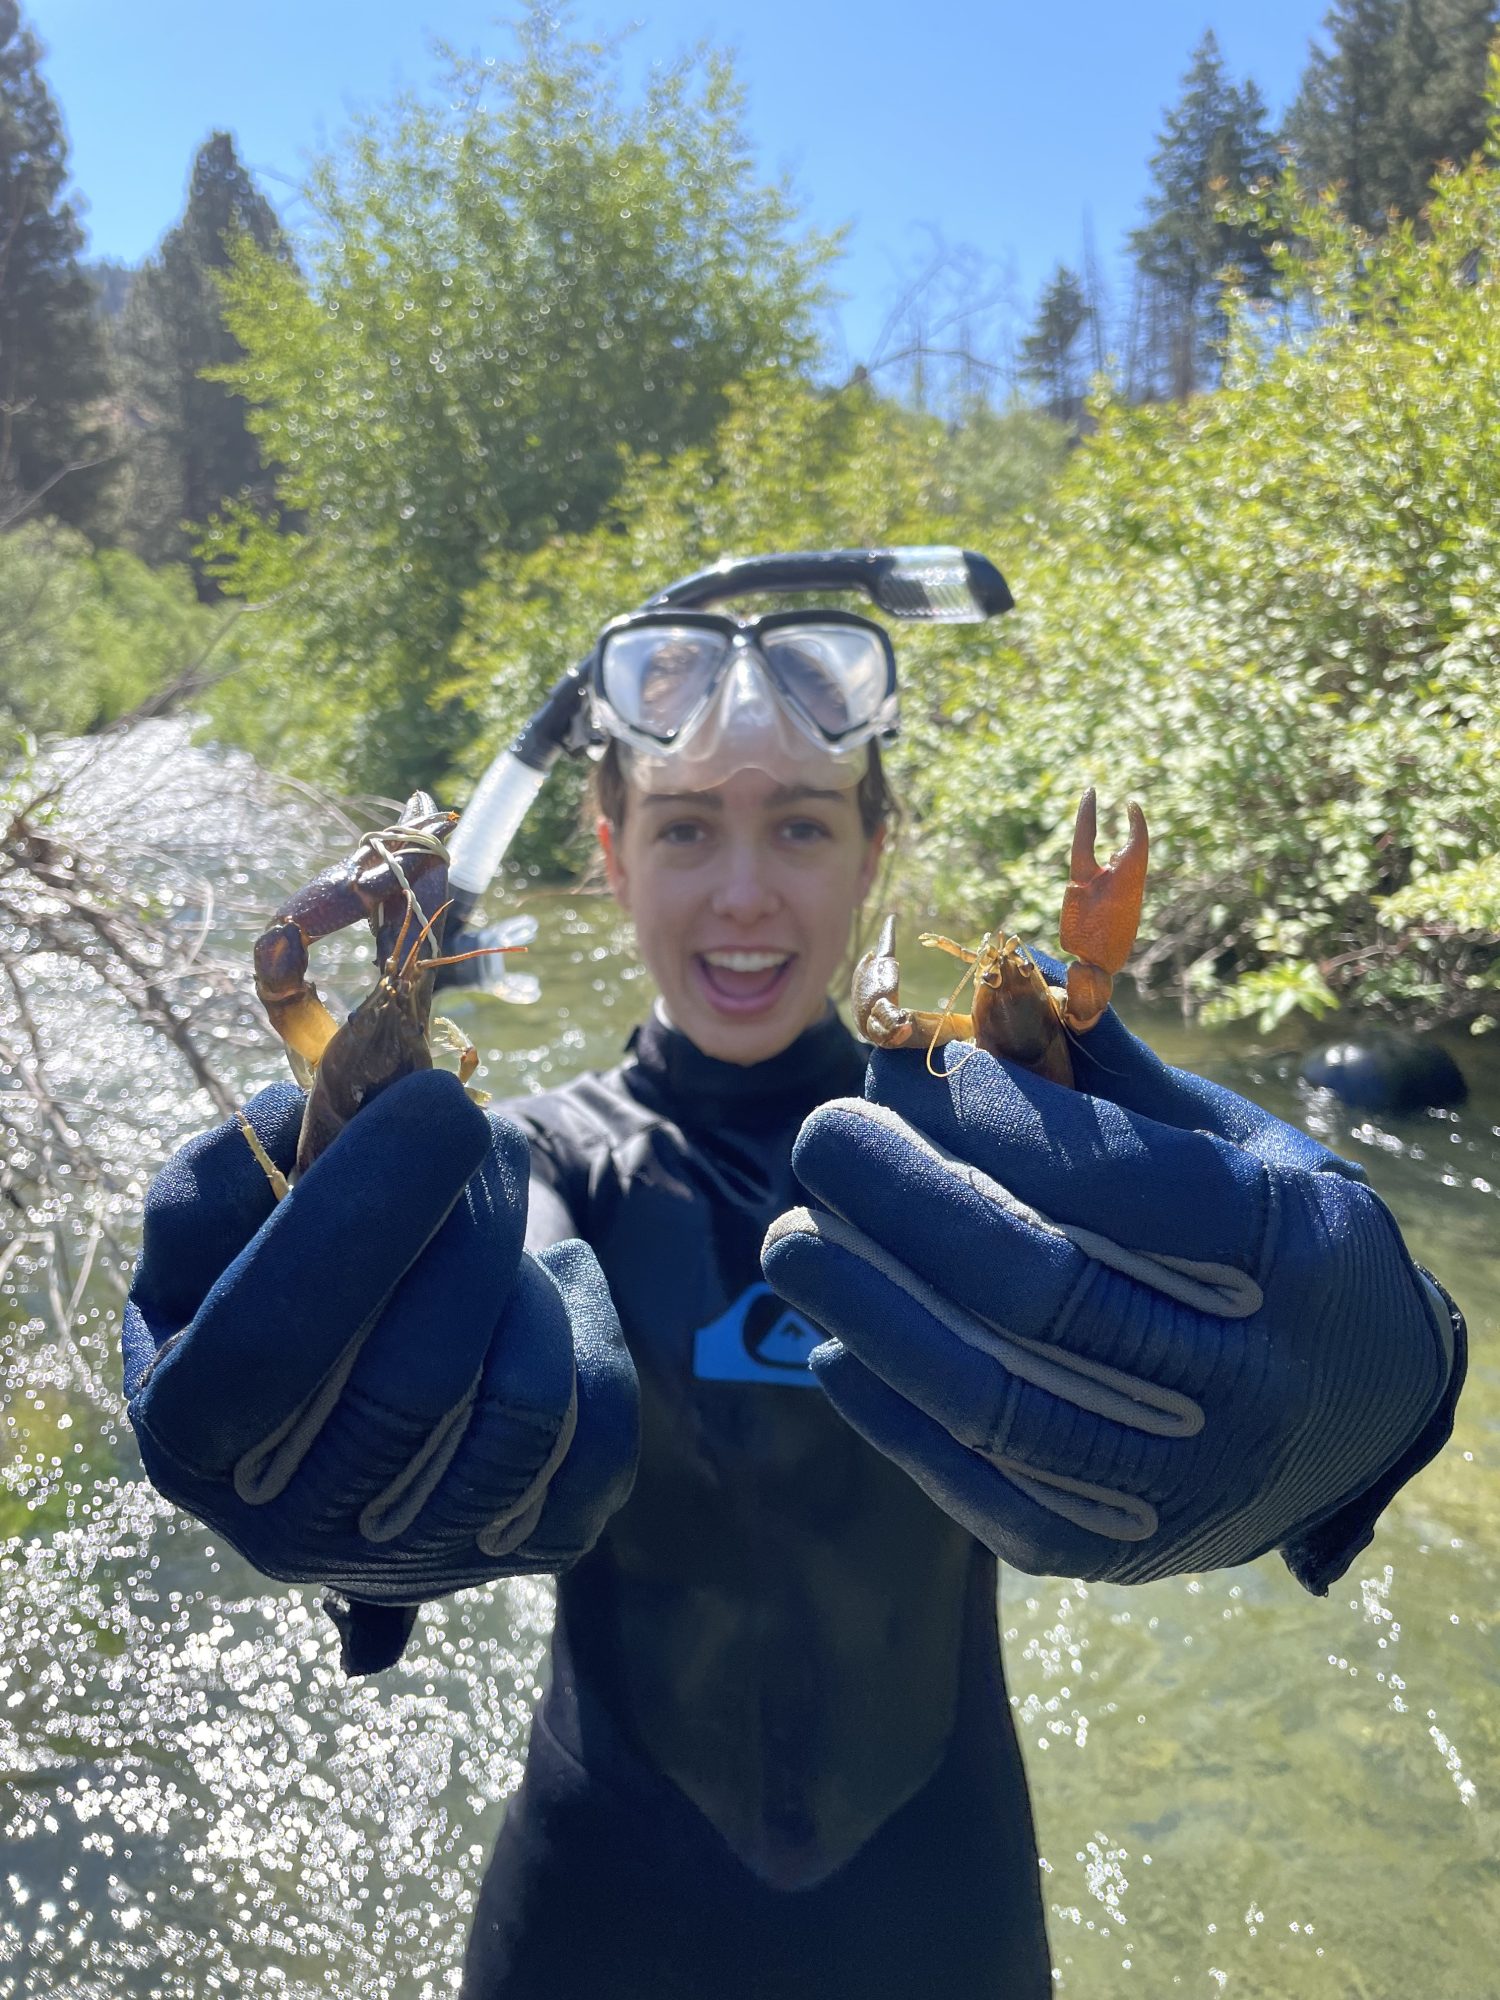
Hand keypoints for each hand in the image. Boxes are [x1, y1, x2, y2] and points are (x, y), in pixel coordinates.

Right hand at [124, 1071, 637, 1640]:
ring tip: (496, 1230)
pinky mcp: (534, 1547)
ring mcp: (420, 1554)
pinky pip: (602, 1435)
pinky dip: (588, 1332)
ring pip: (521, 1405)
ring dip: (523, 1283)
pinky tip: (546, 1297)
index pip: (266, 1345)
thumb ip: (227, 1176)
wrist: (359, 1392)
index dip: (357, 1215)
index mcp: (190, 1437)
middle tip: (483, 1130)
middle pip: (414, 1380)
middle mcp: (294, 1528)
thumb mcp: (211, 1232)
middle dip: (471, 1227)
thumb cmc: (277, 1285)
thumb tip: (301, 1128)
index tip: (432, 1102)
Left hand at [763, 995, 1460, 1587]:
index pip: (1120, 1184)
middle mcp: (1246, 1379)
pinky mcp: (1114, 1552)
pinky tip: (830, 1347)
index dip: (998, 1123)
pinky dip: (889, 1416)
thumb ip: (1120, 1080)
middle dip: (904, 1201)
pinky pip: (979, 1488)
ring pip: (992, 1399)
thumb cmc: (1285, 1246)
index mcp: (1287, 1252)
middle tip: (820, 1135)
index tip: (917, 1068)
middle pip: (1039, 1288)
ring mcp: (1180, 1482)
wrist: (1368, 1417)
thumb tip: (999, 977)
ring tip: (791, 1237)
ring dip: (867, 1310)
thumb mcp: (1245, 1144)